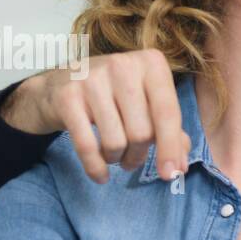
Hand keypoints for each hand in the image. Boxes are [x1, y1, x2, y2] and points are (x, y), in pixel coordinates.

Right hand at [2, 49, 189, 183]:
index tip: (172, 173)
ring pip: (116, 142)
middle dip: (139, 155)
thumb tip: (181, 166)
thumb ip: (170, 131)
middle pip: (142, 132)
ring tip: (115, 156)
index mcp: (151, 63)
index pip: (167, 113)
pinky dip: (96, 167)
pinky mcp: (67, 97)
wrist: (59, 84)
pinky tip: (100, 175)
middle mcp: (122, 65)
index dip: (170, 147)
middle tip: (133, 159)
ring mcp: (92, 79)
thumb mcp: (147, 104)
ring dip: (118, 159)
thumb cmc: (115, 96)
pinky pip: (87, 146)